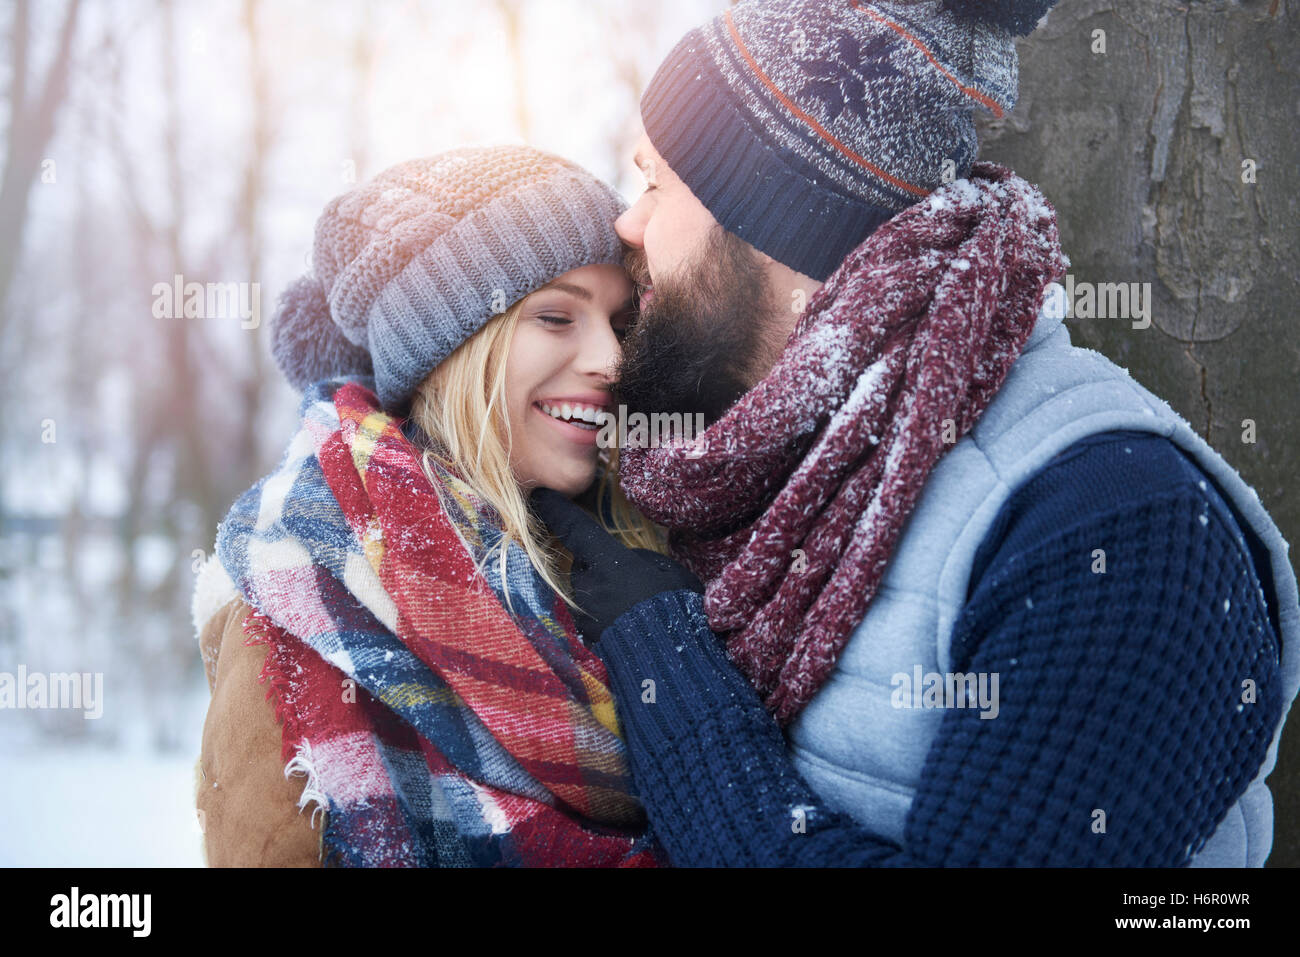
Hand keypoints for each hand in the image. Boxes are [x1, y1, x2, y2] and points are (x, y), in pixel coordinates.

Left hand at [531, 487, 702, 644]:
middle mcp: (588, 587)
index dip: (555, 510)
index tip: (540, 496)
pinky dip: (602, 617)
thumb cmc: (678, 609)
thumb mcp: (668, 572)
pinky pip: (588, 617)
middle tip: (628, 582)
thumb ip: (637, 561)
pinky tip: (625, 626)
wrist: (675, 663)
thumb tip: (621, 564)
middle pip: (580, 565)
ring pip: (583, 592)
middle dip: (596, 568)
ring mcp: (583, 615)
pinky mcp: (585, 639)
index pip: (574, 528)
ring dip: (599, 595)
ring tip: (631, 609)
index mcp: (609, 563)